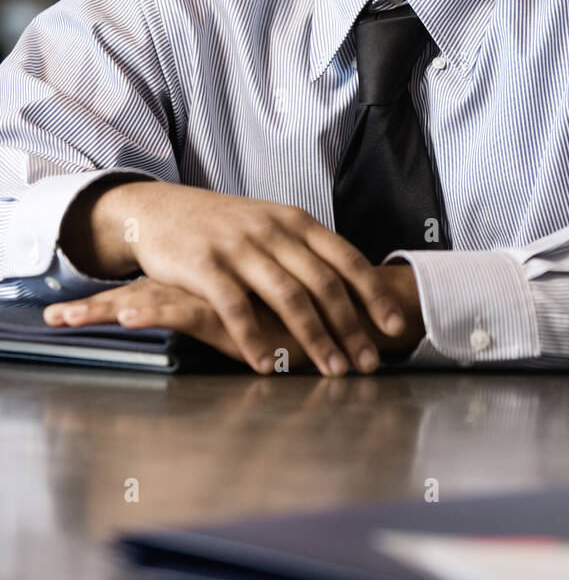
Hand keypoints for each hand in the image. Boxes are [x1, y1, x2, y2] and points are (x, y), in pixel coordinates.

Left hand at [43, 277, 312, 370]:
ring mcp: (221, 296)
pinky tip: (125, 313)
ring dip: (105, 311)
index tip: (66, 316)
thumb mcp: (265, 324)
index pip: (154, 288)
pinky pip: (186, 312)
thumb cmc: (308, 328)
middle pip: (143, 291)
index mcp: (213, 288)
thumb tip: (211, 331)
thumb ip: (238, 320)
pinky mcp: (235, 313)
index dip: (112, 301)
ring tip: (66, 318)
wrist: (349, 323)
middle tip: (52, 320)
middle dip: (93, 310)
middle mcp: (212, 287)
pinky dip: (154, 311)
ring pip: (154, 297)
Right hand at [59, 180, 409, 375]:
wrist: (162, 210)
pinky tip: (268, 365)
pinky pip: (235, 306)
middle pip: (323, 283)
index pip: (346, 257)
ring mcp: (239, 247)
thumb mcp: (272, 226)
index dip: (373, 293)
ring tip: (332, 369)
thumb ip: (307, 253)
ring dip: (314, 337)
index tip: (395, 325)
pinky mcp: (204, 265)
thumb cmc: (225, 227)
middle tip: (369, 361)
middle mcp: (273, 231)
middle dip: (351, 326)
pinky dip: (254, 338)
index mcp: (296, 221)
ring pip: (287, 296)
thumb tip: (355, 287)